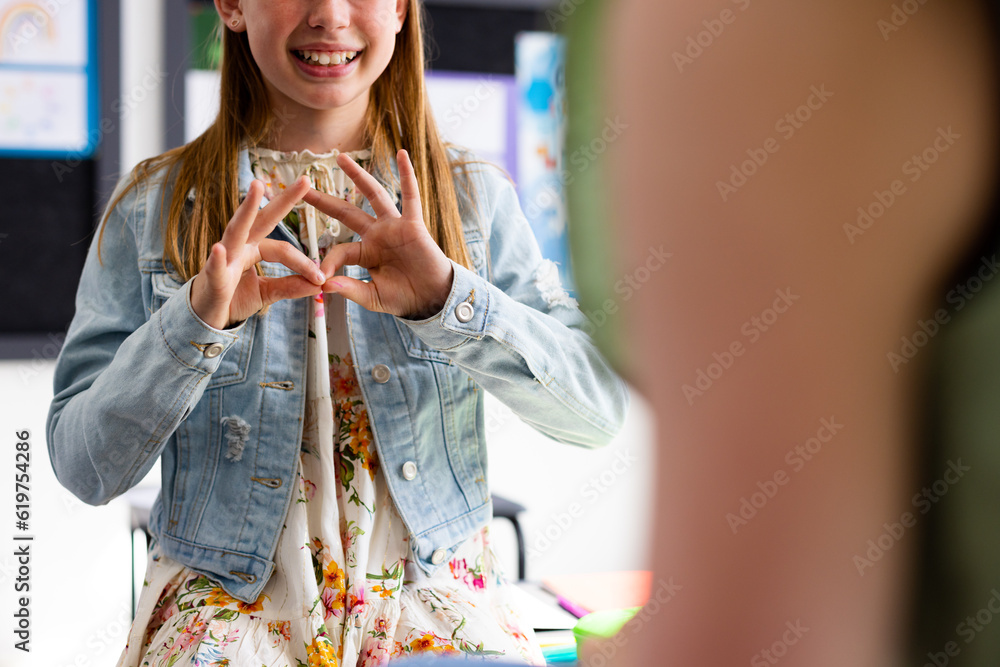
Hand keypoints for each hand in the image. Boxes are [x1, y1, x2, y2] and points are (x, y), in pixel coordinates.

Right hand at [190, 176, 326, 328]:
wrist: (204, 317)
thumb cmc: (233, 298)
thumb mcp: (267, 293)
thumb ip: (291, 286)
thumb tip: (320, 284)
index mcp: (253, 248)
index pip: (283, 249)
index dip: (303, 263)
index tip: (320, 277)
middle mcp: (239, 246)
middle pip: (263, 220)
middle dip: (283, 200)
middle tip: (305, 180)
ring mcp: (223, 258)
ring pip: (236, 230)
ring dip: (247, 208)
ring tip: (257, 187)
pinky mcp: (211, 278)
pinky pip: (214, 266)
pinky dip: (216, 258)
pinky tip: (218, 248)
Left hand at [302, 149, 454, 319]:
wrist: (433, 300)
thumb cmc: (404, 298)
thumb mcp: (372, 297)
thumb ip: (350, 289)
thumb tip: (324, 285)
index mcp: (365, 252)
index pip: (340, 250)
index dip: (328, 262)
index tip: (320, 277)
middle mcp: (377, 234)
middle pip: (346, 212)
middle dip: (324, 200)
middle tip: (303, 186)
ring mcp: (394, 227)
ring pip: (373, 195)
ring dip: (358, 176)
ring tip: (341, 158)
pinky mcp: (413, 225)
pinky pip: (411, 196)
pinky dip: (407, 175)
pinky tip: (402, 155)